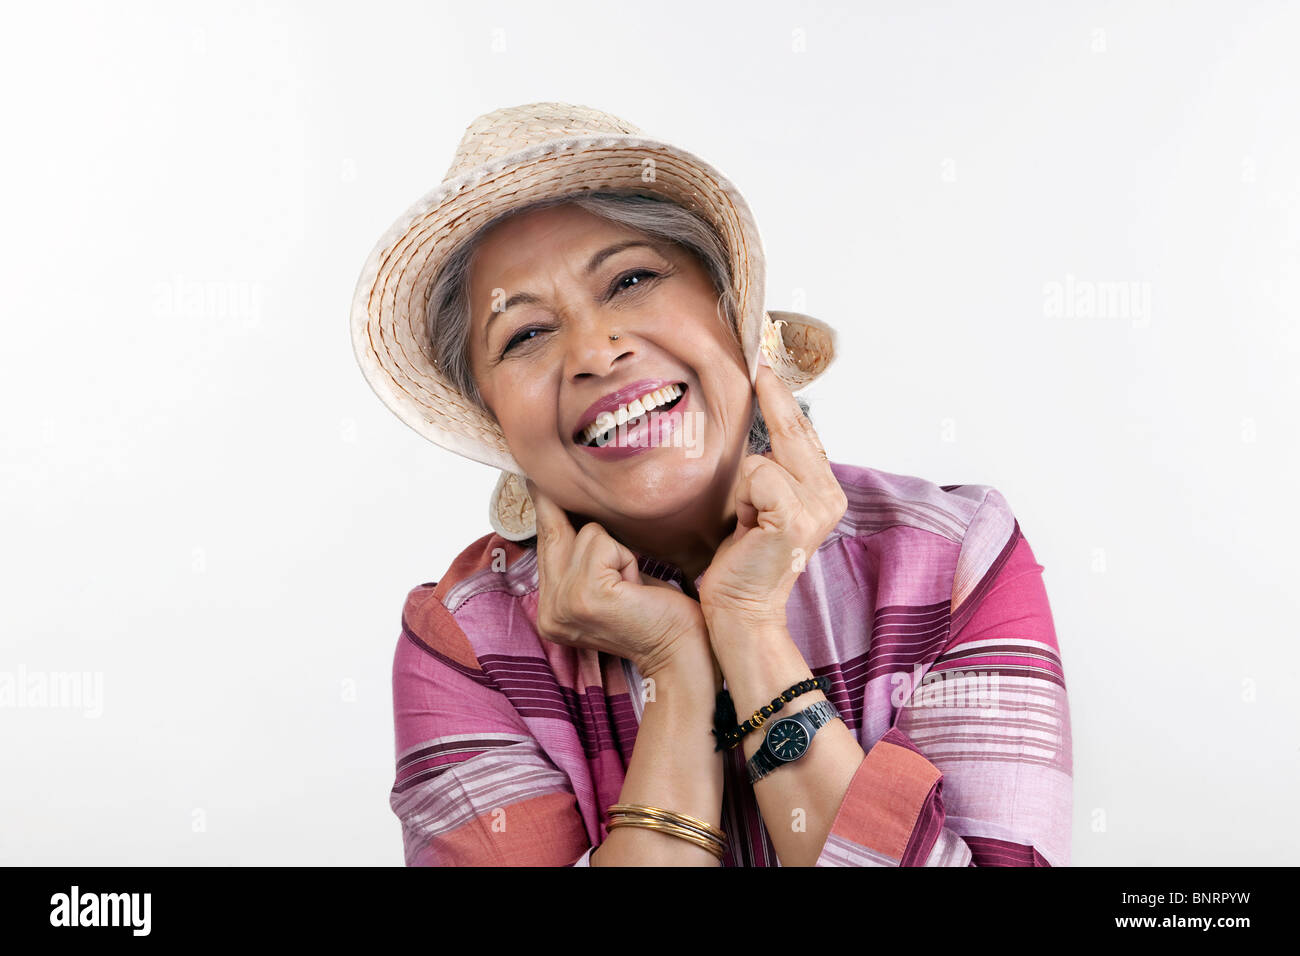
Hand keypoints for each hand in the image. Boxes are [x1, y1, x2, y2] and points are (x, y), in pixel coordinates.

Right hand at [527, 478, 709, 678]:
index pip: (543, 544)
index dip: (547, 510)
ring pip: (586, 533)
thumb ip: (580, 554)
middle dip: (576, 517)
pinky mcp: (586, 595)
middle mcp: (548, 610)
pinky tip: (636, 587)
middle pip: (556, 531)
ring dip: (618, 551)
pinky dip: (627, 557)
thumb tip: (561, 499)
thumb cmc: (655, 612)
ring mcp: (564, 604)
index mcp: (549, 610)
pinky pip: (603, 543)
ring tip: (632, 584)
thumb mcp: (608, 581)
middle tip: (567, 499)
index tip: (536, 479)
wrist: (682, 652)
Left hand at [697, 363, 848, 625]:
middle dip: (771, 396)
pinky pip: (758, 475)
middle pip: (792, 429)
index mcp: (824, 488)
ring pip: (766, 455)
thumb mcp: (758, 502)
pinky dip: (744, 498)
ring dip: (745, 486)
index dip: (782, 396)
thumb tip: (757, 425)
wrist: (740, 609)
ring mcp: (817, 506)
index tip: (766, 359)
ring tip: (748, 519)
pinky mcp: (795, 518)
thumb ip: (769, 468)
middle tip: (757, 360)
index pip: (803, 430)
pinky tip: (748, 526)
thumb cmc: (742, 559)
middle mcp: (830, 494)